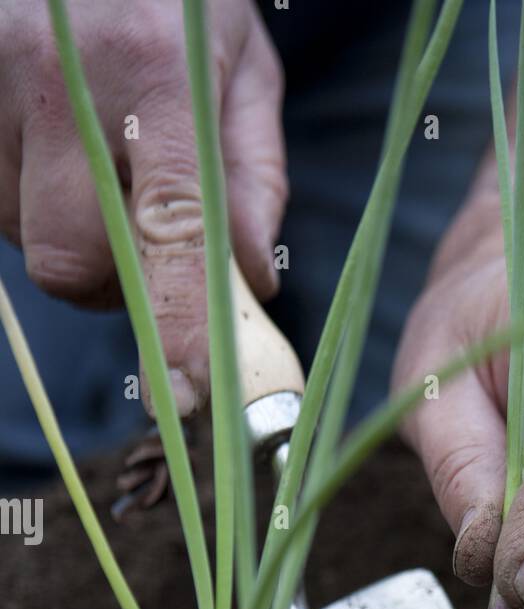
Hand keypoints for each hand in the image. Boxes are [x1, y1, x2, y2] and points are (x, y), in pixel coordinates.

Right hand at [0, 0, 286, 415]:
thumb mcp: (240, 59)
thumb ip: (252, 175)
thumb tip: (253, 284)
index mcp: (154, 71)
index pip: (169, 230)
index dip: (179, 320)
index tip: (190, 388)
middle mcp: (58, 81)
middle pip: (70, 262)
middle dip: (112, 281)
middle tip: (146, 240)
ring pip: (25, 240)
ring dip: (71, 236)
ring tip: (99, 162)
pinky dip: (26, 203)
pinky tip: (54, 148)